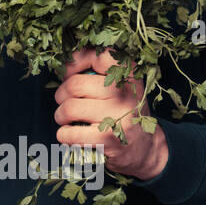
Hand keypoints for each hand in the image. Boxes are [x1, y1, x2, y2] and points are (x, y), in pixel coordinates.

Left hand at [52, 47, 168, 179]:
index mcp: (129, 74)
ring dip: (60, 116)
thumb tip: (62, 65)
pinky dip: (64, 136)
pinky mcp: (107, 140)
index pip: (96, 55)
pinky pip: (69, 133)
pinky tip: (73, 136)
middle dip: (61, 95)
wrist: (144, 149)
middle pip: (74, 85)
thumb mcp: (122, 87)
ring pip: (68, 109)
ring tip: (68, 120)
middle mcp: (125, 93)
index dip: (74, 62)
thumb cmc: (123, 113)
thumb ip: (99, 72)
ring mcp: (117, 117)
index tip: (68, 73)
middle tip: (65, 102)